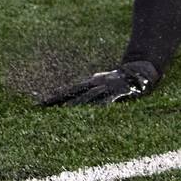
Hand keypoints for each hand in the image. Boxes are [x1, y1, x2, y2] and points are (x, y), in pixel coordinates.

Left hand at [40, 61, 158, 105]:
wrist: (140, 69)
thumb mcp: (100, 81)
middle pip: (72, 94)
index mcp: (89, 82)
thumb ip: (88, 88)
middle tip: (41, 108)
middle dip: (57, 101)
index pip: (67, 90)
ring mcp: (106, 88)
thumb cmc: (119, 78)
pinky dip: (100, 105)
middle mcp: (94, 84)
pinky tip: (93, 111)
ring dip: (74, 104)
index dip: (53, 97)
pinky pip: (108, 100)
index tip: (39, 105)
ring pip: (87, 97)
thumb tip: (74, 91)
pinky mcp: (119, 92)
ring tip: (61, 111)